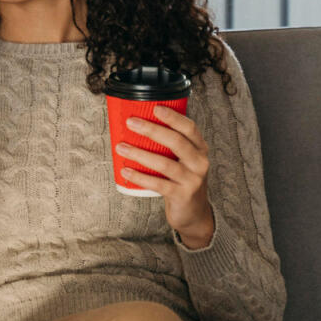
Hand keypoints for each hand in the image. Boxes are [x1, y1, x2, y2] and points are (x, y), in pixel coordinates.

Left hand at [116, 105, 215, 247]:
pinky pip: (158, 184)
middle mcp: (199, 162)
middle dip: (152, 130)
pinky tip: (125, 170)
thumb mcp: (182, 159)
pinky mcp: (182, 195)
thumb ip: (168, 143)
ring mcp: (192, 180)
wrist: (193, 212)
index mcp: (199, 148)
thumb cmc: (181, 178)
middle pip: (176, 142)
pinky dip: (140, 177)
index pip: (189, 128)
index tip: (154, 107)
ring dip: (139, 154)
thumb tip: (137, 121)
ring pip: (164, 164)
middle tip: (130, 122)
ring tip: (120, 147)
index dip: (173, 117)